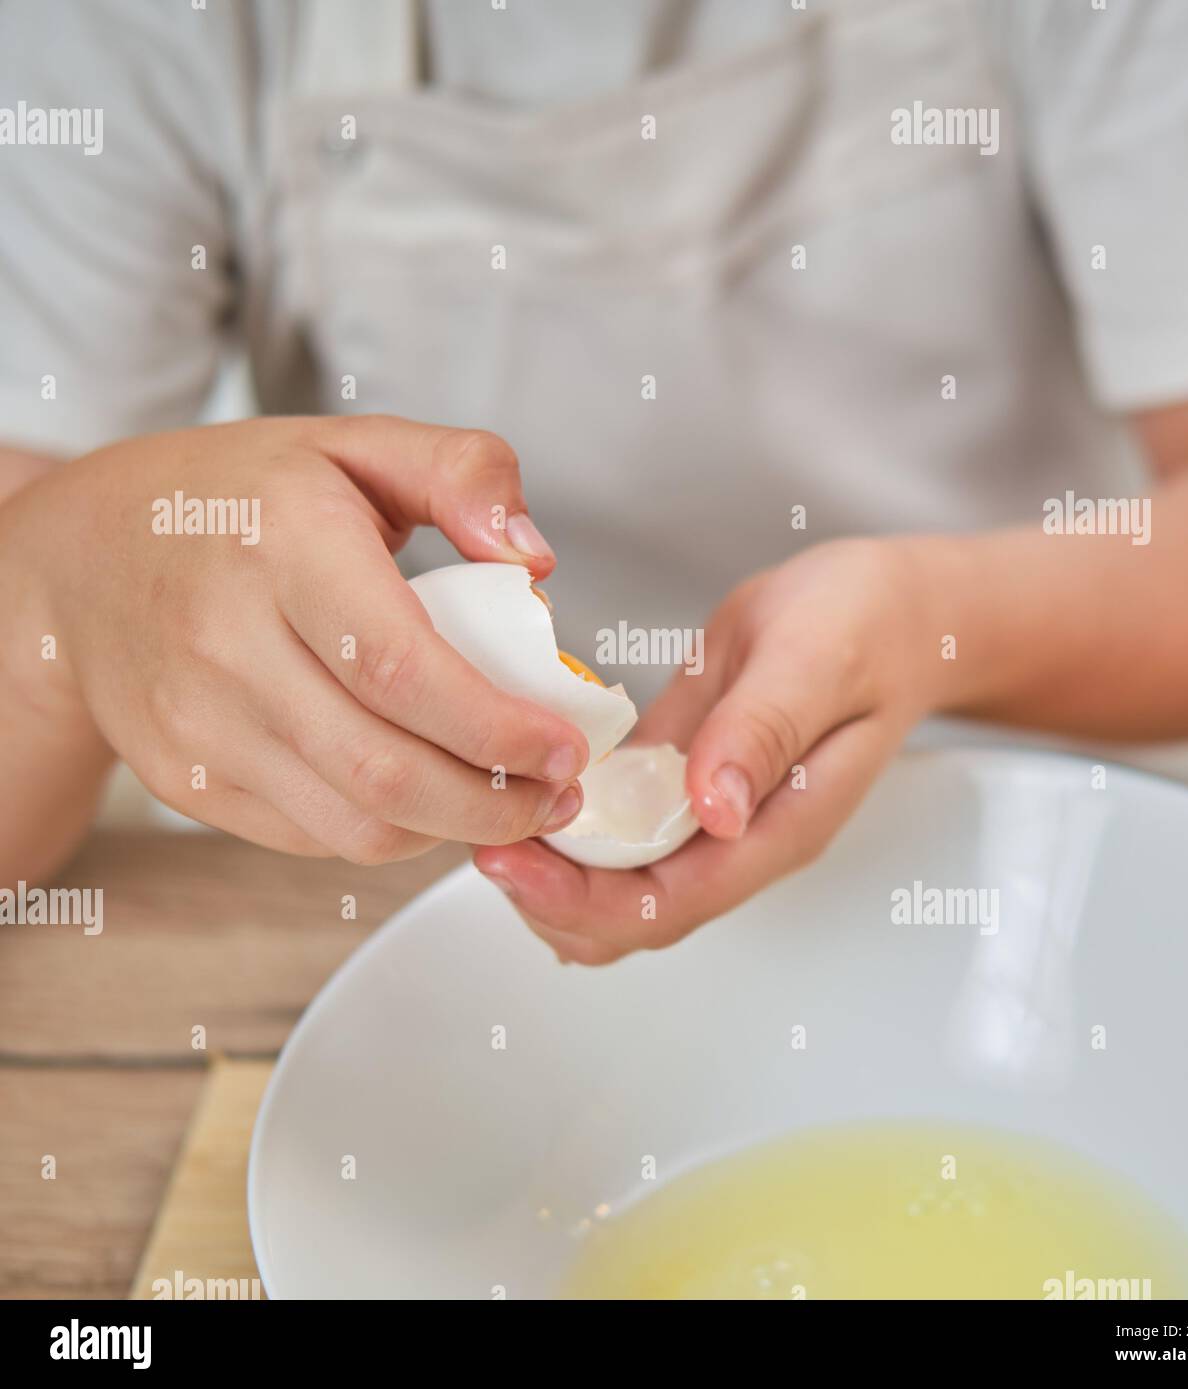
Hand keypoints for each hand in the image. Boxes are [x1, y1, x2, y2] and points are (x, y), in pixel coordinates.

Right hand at [9, 415, 589, 863]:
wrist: (88, 559)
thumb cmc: (239, 501)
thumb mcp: (353, 444)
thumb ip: (462, 473)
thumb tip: (536, 560)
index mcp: (282, 545)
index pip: (400, 667)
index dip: (497, 728)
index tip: (567, 747)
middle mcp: (226, 643)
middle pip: (384, 770)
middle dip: (497, 804)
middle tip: (560, 793)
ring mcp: (198, 725)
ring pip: (355, 825)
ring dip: (453, 831)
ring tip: (513, 802)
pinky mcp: (189, 781)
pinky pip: (315, 838)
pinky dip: (392, 833)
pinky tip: (432, 799)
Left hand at [474, 538, 937, 962]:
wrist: (890, 611)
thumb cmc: (865, 626)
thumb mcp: (817, 658)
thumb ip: (764, 732)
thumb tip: (714, 811)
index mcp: (776, 829)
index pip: (667, 904)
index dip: (578, 897)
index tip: (506, 858)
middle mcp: (739, 842)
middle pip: (630, 919)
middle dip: (547, 895)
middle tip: (481, 833)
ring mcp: (710, 820)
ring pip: (617, 888)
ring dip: (551, 869)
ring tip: (494, 812)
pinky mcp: (685, 785)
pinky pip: (619, 837)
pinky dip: (568, 828)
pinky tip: (526, 789)